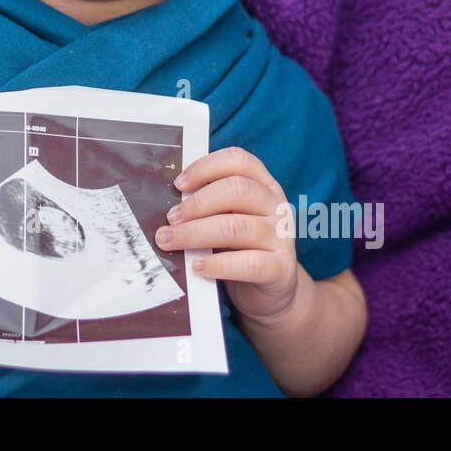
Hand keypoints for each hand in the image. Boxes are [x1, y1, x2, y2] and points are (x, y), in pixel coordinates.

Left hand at [158, 146, 301, 324]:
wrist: (271, 290)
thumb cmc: (241, 248)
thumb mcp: (228, 218)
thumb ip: (209, 207)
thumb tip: (168, 205)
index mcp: (263, 185)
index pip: (239, 161)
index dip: (206, 167)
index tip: (179, 184)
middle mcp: (276, 206)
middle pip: (237, 190)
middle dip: (197, 203)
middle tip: (170, 219)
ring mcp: (282, 237)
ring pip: (237, 227)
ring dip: (196, 233)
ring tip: (170, 241)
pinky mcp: (281, 269)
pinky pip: (249, 264)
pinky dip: (218, 264)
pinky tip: (197, 266)